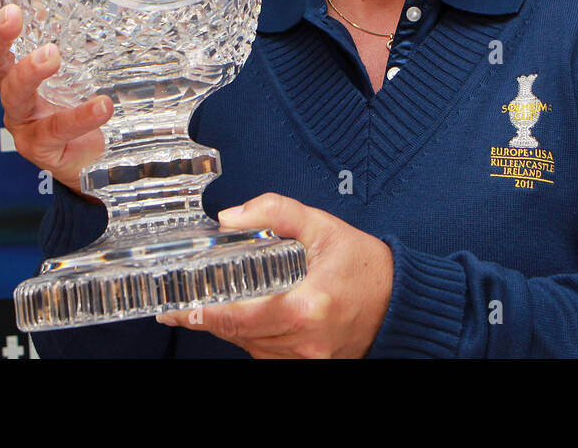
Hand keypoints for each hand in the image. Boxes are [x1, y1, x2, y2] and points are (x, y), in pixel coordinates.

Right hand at [0, 0, 109, 192]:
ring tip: (51, 55)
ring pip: (14, 95)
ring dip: (29, 71)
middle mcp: (11, 91)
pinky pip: (57, 130)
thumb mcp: (75, 64)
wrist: (91, 158)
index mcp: (14, 66)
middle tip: (11, 14)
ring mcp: (23, 121)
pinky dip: (80, 116)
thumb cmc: (77, 102)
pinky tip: (101, 105)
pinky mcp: (42, 148)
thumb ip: (74, 34)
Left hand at [156, 193, 392, 357]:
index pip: (239, 316)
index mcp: (307, 306)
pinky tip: (254, 318)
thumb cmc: (366, 266)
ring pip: (251, 348)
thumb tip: (232, 217)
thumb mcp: (322, 226)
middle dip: (210, 318)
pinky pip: (270, 354)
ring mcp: (310, 357)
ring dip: (233, 328)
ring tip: (219, 306)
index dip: (202, 314)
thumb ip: (275, 212)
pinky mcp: (313, 364)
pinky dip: (255, 338)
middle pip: (240, 335)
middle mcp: (306, 339)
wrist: (401, 300)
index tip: (176, 308)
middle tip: (183, 305)